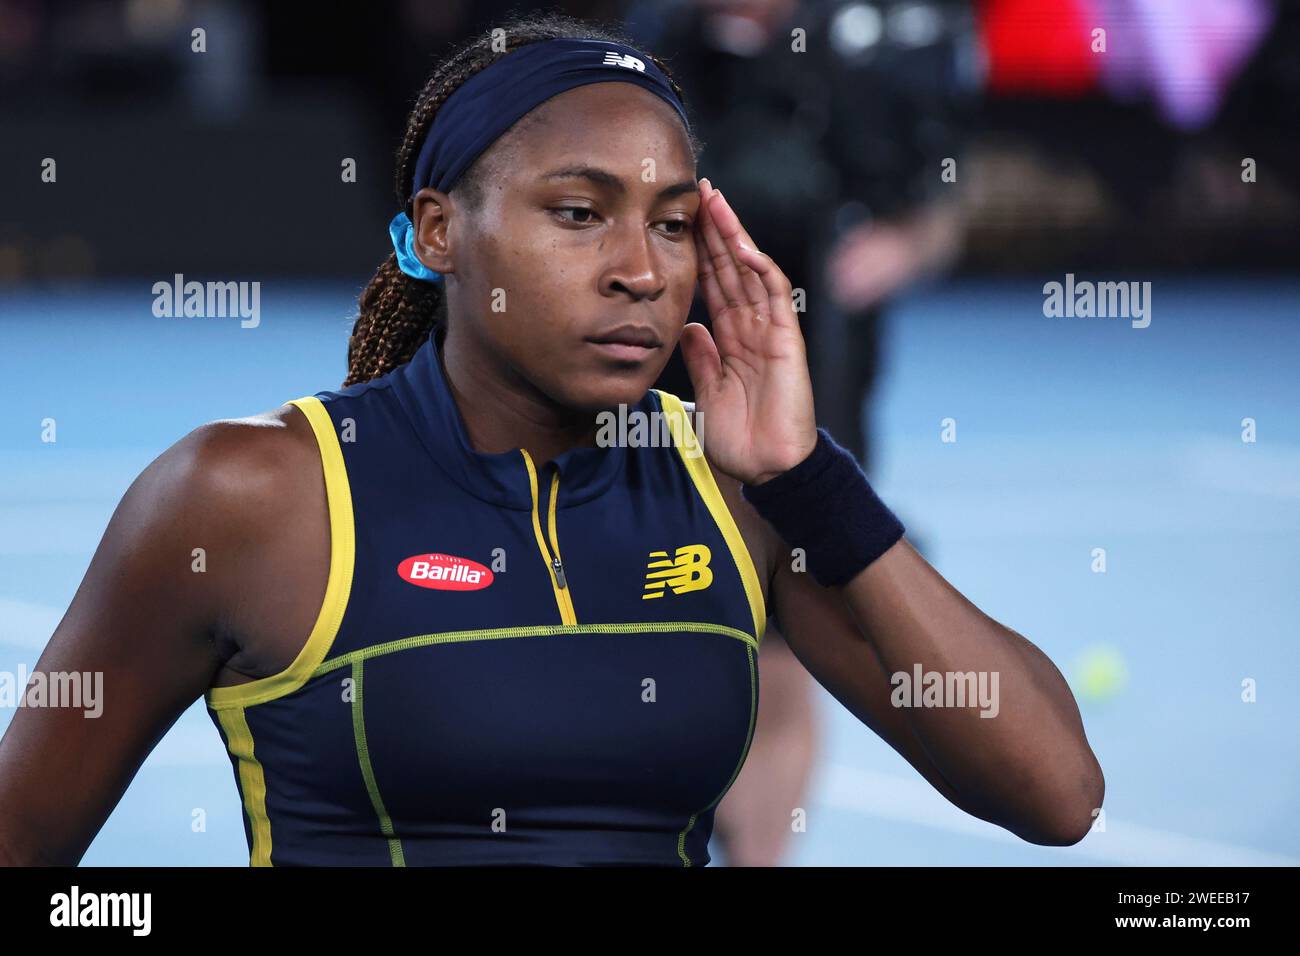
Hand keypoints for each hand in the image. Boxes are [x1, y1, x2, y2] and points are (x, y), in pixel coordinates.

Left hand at [680, 178, 816, 484]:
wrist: (769, 468)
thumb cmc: (741, 438)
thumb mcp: (707, 393)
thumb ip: (700, 358)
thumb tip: (688, 324)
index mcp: (732, 339)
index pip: (714, 284)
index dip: (698, 252)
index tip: (678, 221)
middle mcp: (752, 327)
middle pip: (731, 267)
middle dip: (714, 228)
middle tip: (697, 189)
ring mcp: (770, 330)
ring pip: (750, 270)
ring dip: (733, 234)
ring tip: (715, 201)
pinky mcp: (786, 338)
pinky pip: (774, 295)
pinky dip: (759, 267)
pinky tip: (740, 244)